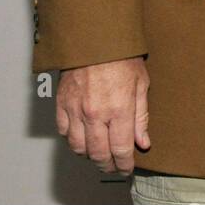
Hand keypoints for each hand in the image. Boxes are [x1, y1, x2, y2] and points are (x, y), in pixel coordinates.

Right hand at [56, 57, 150, 174]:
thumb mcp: (141, 83)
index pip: (121, 149)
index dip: (124, 164)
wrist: (96, 36)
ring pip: (78, 147)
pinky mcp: (62, 103)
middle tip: (113, 166)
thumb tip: (143, 141)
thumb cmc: (122, 55)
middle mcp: (96, 113)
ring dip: (89, 155)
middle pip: (98, 153)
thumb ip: (141, 116)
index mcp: (119, 109)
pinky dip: (72, 140)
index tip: (127, 168)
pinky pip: (63, 131)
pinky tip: (81, 137)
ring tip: (98, 155)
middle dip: (107, 164)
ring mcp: (76, 110)